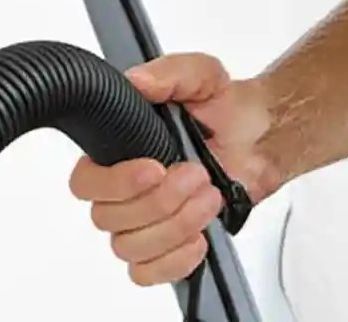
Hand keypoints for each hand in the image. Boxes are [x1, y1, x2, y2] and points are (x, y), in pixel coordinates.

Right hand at [68, 53, 283, 287]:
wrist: (261, 137)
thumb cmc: (223, 108)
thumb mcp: (201, 76)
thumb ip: (168, 74)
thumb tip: (136, 82)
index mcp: (116, 150)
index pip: (85, 181)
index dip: (115, 183)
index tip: (155, 167)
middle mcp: (122, 190)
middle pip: (108, 219)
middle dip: (159, 202)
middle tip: (197, 175)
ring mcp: (142, 222)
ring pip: (129, 247)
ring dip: (173, 227)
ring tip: (208, 197)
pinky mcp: (165, 246)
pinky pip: (146, 273)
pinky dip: (173, 261)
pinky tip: (199, 237)